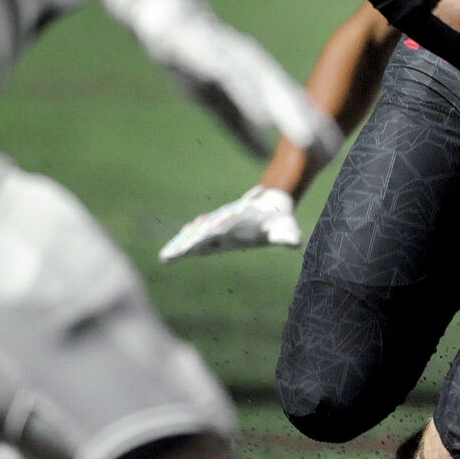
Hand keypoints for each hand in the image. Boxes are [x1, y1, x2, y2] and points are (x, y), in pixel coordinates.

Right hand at [143, 8, 341, 161]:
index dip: (314, 127)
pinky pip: (229, 74)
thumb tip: (263, 157)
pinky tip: (261, 114)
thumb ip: (240, 127)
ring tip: (306, 136)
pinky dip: (247, 94)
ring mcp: (231, 55)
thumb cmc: (196, 58)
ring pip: (265, 85)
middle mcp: (252, 64)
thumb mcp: (217, 101)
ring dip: (287, 110)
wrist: (164, 16)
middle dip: (309, 123)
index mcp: (258, 76)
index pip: (291, 105)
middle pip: (286, 96)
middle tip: (331, 150)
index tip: (335, 152)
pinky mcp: (207, 51)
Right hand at [158, 185, 302, 262]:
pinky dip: (188, 241)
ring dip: (182, 244)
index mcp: (234, 223)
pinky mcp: (219, 228)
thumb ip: (287, 235)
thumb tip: (294, 242)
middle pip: (199, 235)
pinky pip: (200, 236)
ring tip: (166, 257)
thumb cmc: (280, 219)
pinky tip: (178, 249)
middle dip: (183, 245)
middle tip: (165, 257)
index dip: (199, 240)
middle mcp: (223, 223)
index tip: (188, 247)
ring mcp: (219, 225)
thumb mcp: (285, 227)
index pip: (214, 233)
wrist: (274, 201)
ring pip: (197, 235)